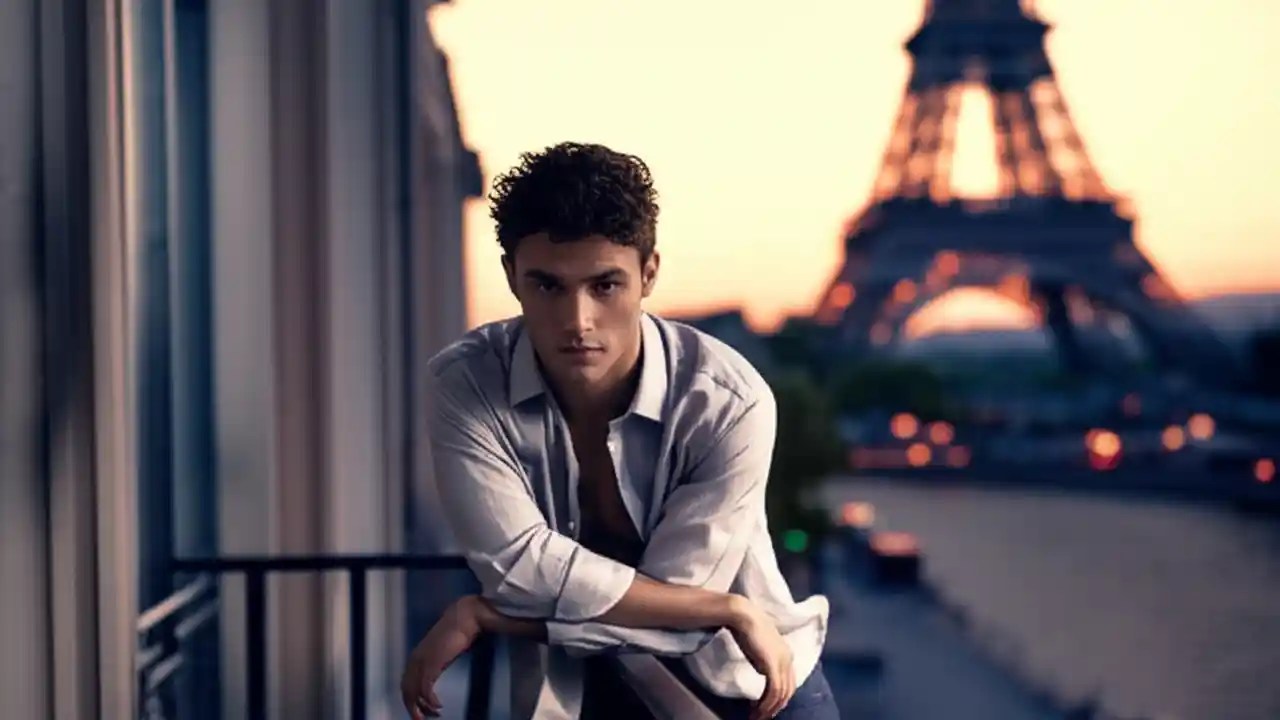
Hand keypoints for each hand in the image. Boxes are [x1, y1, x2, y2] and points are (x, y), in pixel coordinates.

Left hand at [400, 595, 483, 718]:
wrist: (465, 618)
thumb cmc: (459, 631)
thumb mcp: (444, 650)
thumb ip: (438, 661)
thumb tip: (438, 671)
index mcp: (417, 656)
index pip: (407, 683)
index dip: (411, 699)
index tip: (422, 711)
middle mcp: (415, 659)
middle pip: (406, 690)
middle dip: (413, 708)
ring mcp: (422, 661)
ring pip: (413, 692)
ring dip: (422, 708)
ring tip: (434, 715)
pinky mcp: (431, 663)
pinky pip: (425, 689)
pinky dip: (430, 701)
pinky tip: (439, 706)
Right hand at [727, 597, 794, 719]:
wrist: (743, 615)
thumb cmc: (747, 627)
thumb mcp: (760, 648)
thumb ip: (765, 660)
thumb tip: (763, 672)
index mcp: (786, 655)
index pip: (789, 682)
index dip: (779, 698)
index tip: (767, 707)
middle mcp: (788, 659)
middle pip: (788, 691)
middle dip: (776, 707)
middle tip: (762, 716)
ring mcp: (782, 662)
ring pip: (781, 694)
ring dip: (769, 709)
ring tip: (757, 717)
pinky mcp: (773, 665)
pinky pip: (774, 691)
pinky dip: (766, 703)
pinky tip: (757, 709)